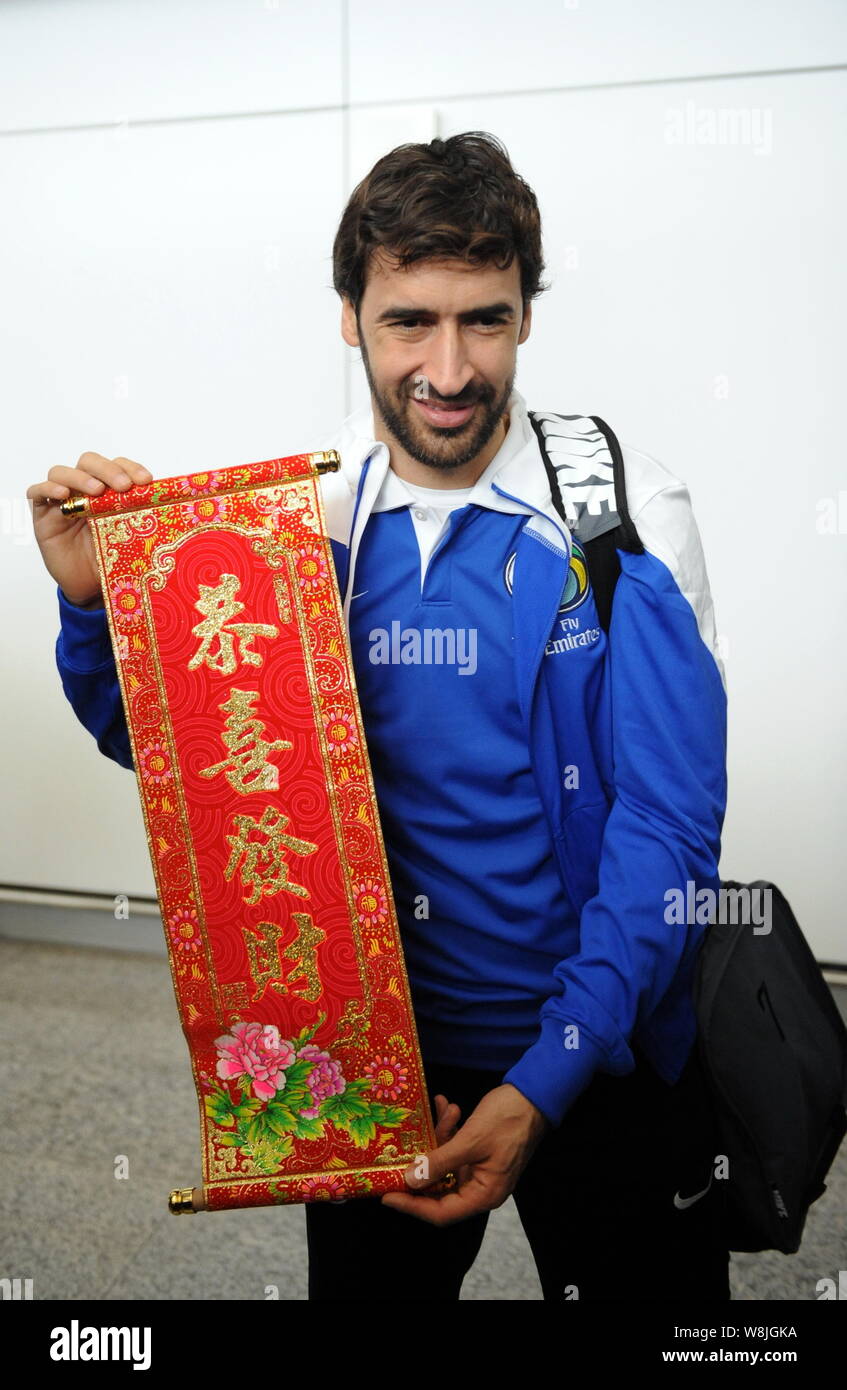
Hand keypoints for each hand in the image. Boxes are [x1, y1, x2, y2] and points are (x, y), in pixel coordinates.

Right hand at [26, 453, 152, 606]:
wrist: (90, 587)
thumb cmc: (112, 559)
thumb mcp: (132, 538)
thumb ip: (142, 517)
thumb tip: (173, 504)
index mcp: (109, 490)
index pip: (117, 465)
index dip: (130, 468)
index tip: (146, 481)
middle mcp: (84, 490)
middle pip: (89, 462)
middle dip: (108, 470)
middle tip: (123, 486)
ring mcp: (62, 500)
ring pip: (61, 472)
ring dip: (80, 477)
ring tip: (95, 490)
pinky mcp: (43, 515)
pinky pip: (37, 493)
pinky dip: (48, 488)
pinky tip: (62, 494)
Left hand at [380, 1083, 549, 1225]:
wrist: (534, 1093)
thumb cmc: (508, 1120)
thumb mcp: (470, 1140)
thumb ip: (439, 1162)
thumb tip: (410, 1181)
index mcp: (484, 1194)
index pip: (441, 1212)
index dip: (412, 1206)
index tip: (387, 1195)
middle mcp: (481, 1187)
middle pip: (439, 1188)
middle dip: (422, 1164)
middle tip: (398, 1152)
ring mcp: (480, 1169)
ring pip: (445, 1163)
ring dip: (439, 1137)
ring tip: (442, 1110)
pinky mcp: (479, 1152)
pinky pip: (455, 1147)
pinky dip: (448, 1129)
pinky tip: (446, 1105)